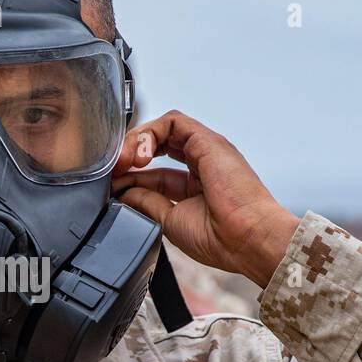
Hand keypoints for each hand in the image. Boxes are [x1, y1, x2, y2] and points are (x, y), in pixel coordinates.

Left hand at [111, 111, 299, 288]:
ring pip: (163, 129)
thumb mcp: (170, 221)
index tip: (114, 187)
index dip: (132, 178)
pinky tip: (141, 155)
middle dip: (129, 156)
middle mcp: (202, 165)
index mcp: (197, 188)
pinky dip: (150, 133)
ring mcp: (206, 151)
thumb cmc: (220, 239)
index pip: (156, 175)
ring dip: (136, 142)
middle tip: (115, 171)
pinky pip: (172, 122)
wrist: (247, 239)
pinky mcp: (207, 140)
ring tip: (125, 161)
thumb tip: (123, 192)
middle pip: (158, 147)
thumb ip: (146, 202)